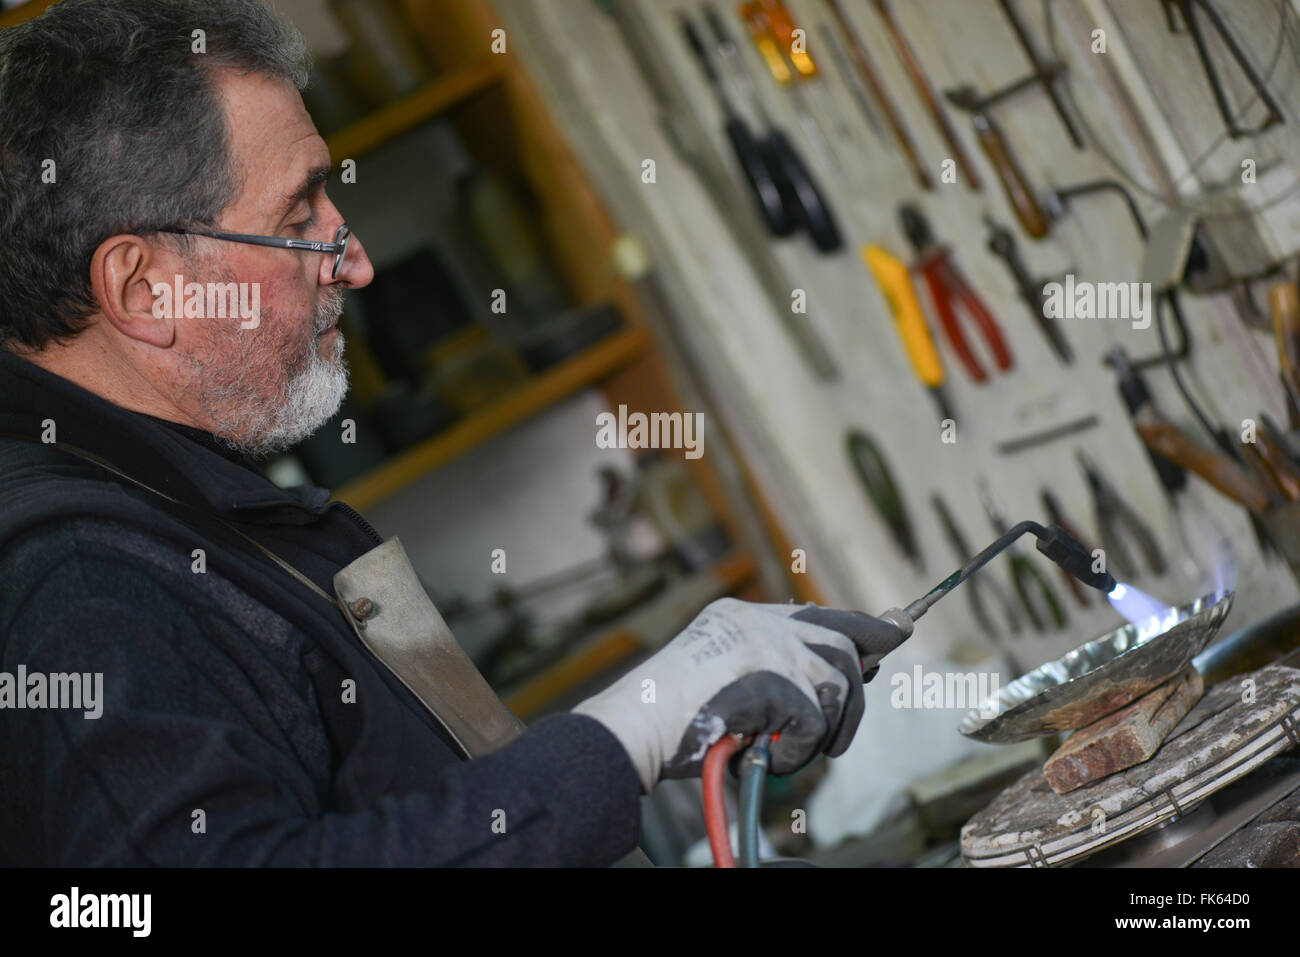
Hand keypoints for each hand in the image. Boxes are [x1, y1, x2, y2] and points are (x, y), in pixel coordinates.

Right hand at [571, 598, 907, 791]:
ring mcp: (768, 647)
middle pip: (842, 643)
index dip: (862, 628)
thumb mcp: (725, 679)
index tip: (897, 630)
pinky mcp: (774, 679)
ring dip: (822, 731)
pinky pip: (815, 723)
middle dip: (856, 688)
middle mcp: (760, 622)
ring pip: (837, 685)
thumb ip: (773, 673)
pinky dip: (797, 752)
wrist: (636, 725)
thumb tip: (839, 684)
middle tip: (841, 731)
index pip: (819, 615)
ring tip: (783, 753)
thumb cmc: (671, 717)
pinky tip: (765, 757)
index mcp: (743, 618)